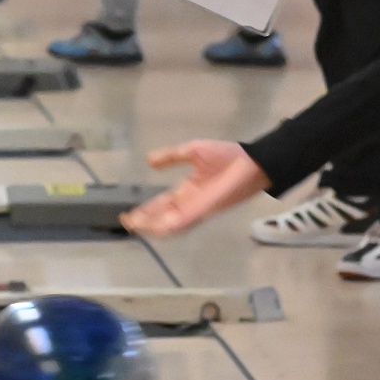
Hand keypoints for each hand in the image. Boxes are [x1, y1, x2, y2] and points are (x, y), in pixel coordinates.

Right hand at [121, 141, 267, 236]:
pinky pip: (186, 220)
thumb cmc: (227, 156)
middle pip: (164, 217)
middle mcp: (192, 204)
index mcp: (188, 190)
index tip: (129, 215)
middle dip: (146, 222)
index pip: (163, 204)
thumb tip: (149, 161)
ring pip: (173, 224)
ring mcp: (199, 208)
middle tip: (128, 223)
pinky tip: (157, 228)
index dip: (146, 210)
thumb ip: (172, 156)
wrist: (252, 161)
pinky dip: (171, 225)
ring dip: (154, 226)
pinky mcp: (208, 209)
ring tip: (137, 227)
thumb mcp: (193, 151)